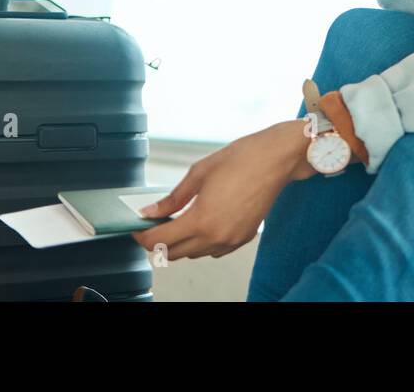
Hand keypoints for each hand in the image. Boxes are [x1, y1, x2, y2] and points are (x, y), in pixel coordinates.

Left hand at [128, 120, 309, 260]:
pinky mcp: (243, 239)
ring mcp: (231, 241)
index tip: (137, 227)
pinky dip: (201, 243)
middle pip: (174, 252)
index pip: (160, 240)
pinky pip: (213, 250)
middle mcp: (216, 237)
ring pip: (194, 254)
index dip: (142, 236)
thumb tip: (151, 212)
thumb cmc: (241, 159)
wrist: (276, 159)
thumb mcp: (198, 174)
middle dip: (158, 241)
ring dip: (180, 243)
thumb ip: (172, 198)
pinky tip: (201, 223)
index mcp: (201, 220)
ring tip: (176, 221)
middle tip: (152, 223)